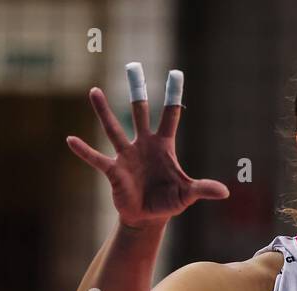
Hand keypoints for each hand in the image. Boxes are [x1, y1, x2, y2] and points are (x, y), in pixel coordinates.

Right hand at [65, 63, 229, 227]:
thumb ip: (203, 189)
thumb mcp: (187, 195)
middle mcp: (143, 144)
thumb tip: (225, 191)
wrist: (147, 218)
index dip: (173, 96)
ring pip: (113, 129)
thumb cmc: (168, 202)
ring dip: (104, 111)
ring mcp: (127, 155)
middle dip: (136, 90)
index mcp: (163, 146)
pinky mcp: (114, 171)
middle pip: (139, 111)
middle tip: (133, 66)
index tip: (175, 73)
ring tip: (94, 91)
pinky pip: (96, 159)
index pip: (170, 115)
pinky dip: (84, 151)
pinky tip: (71, 140)